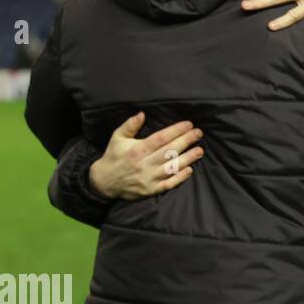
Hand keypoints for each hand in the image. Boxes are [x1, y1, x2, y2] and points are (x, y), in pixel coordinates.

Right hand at [88, 112, 203, 200]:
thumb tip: (142, 114)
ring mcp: (148, 178)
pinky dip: (179, 177)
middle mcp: (144, 164)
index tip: (188, 124)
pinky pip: (168, 184)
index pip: (160, 138)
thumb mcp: (117, 138)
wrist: (103, 181)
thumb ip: (130, 125)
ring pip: (172, 167)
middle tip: (198, 133)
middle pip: (169, 151)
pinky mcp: (150, 190)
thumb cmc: (113, 156)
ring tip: (199, 150)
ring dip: (188, 158)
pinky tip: (189, 170)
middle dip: (186, 141)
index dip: (176, 131)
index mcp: (137, 150)